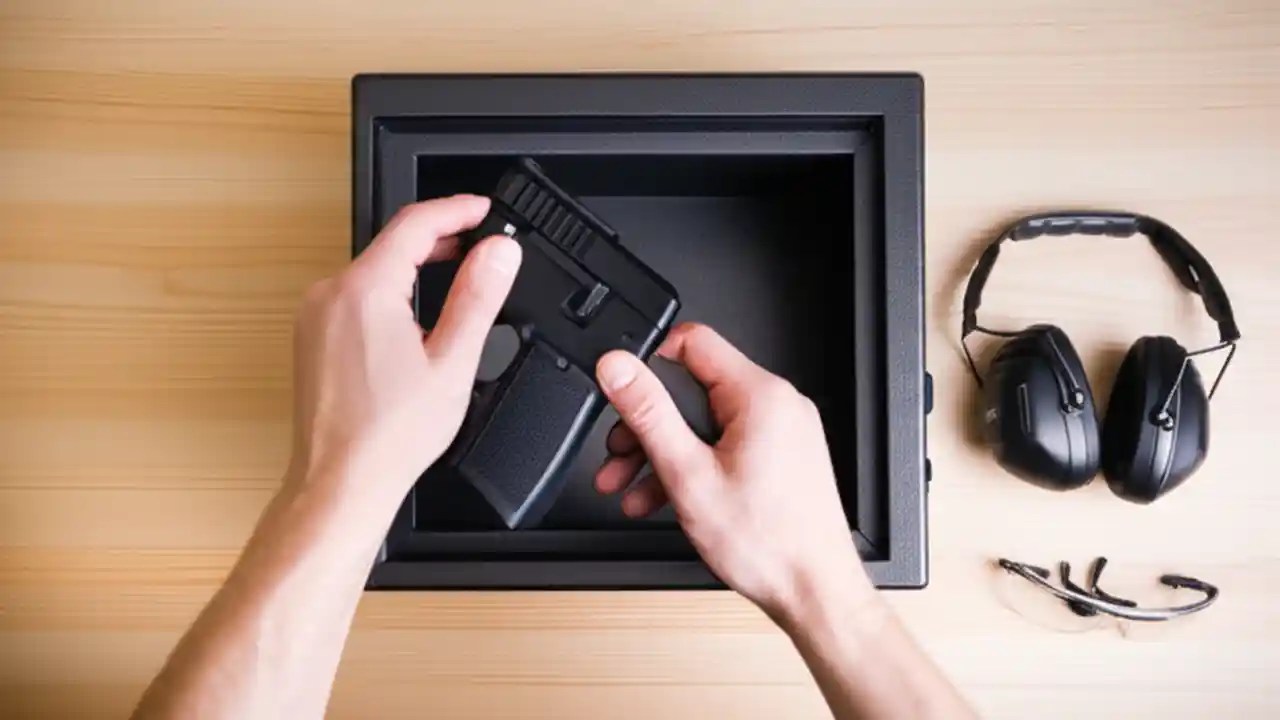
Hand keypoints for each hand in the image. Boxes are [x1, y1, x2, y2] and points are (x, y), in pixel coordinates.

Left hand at [289, 195, 520, 513]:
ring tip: (455, 275)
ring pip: (371, 269)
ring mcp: (315, 316)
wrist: (341, 481)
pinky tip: (415, 314)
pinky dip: (389, 291)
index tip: (483, 209)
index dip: (456, 210)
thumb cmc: (389, 435)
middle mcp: (330, 294)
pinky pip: (354, 295)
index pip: (415, 224)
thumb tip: (498, 251)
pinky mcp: (311, 337)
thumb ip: (477, 297)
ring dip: (413, 265)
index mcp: (365, 291)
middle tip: (480, 243)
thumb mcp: (452, 362)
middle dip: (439, 237)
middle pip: (390, 243)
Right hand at [594, 323, 873, 621]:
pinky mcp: (781, 457)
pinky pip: (725, 446)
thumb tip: (618, 367)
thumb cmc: (767, 543)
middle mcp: (777, 405)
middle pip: (693, 389)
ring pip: (705, 424)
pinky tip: (661, 499)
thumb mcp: (688, 473)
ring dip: (661, 453)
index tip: (622, 390)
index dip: (649, 361)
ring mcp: (782, 432)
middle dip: (646, 424)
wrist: (813, 592)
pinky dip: (692, 466)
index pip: (693, 341)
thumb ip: (648, 414)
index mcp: (759, 395)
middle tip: (617, 455)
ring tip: (629, 487)